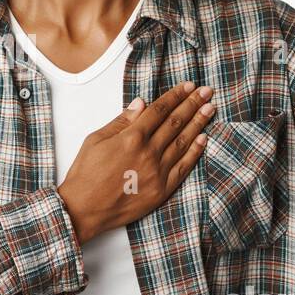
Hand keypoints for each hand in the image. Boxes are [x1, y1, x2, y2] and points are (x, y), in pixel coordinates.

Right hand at [56, 81, 214, 244]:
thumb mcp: (95, 139)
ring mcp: (158, 171)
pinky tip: (204, 139)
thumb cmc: (85, 174)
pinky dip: (195, 151)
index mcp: (131, 137)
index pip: (159, 110)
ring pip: (183, 141)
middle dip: (192, 104)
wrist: (84, 209)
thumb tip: (141, 103)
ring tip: (210, 109)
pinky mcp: (162, 189)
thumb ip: (120, 121)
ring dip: (199, 123)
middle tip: (206, 92)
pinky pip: (184, 167)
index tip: (188, 86)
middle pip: (176, 122)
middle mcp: (148, 152)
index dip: (175, 96)